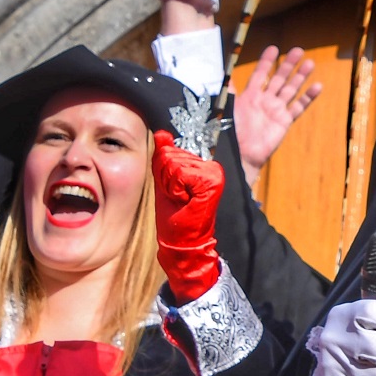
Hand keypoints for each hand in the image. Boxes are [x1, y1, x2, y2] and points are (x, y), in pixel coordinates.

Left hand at [151, 130, 224, 302]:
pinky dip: (175, 188)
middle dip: (165, 176)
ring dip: (169, 183)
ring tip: (179, 198)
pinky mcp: (212, 181)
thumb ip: (164, 156)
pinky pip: (179, 173)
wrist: (182, 241)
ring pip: (173, 163)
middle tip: (176, 195)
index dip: (163, 171)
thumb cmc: (173, 214)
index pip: (170, 150)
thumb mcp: (164, 180)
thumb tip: (161, 133)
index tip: (173, 189)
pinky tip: (184, 199)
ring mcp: (214, 172)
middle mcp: (212, 165)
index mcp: (202, 164)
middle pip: (170, 154)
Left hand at [234, 46, 322, 184]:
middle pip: (279, 78)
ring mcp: (276, 110)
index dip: (266, 62)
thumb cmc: (230, 132)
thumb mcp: (227, 108)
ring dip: (300, 76)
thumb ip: (228, 91)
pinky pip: (298, 107)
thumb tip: (224, 74)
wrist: (240, 154)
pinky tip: (317, 86)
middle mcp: (264, 100)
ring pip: (291, 89)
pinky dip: (308, 97)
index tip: (274, 48)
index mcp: (250, 96)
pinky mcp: (285, 121)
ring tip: (310, 63)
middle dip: (288, 64)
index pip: (260, 74)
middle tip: (298, 50)